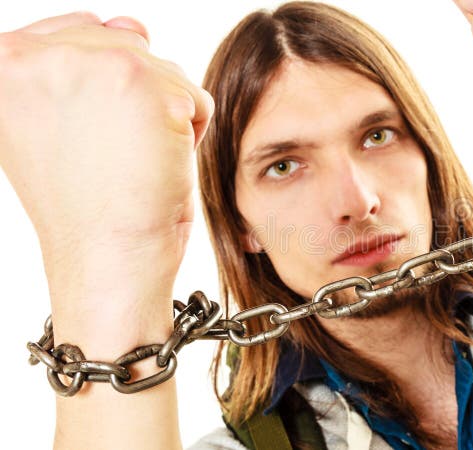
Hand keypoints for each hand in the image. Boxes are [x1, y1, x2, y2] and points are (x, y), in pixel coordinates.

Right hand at [0, 12, 212, 268]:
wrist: (107, 256)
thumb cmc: (84, 199)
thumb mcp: (56, 117)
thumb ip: (82, 59)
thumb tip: (132, 22)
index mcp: (1, 60)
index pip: (78, 31)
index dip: (101, 87)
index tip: (87, 135)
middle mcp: (36, 52)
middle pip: (126, 46)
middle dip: (134, 102)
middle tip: (109, 156)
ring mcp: (92, 62)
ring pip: (164, 71)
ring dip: (162, 119)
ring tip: (129, 161)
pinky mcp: (146, 84)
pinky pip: (196, 98)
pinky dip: (191, 135)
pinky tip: (157, 165)